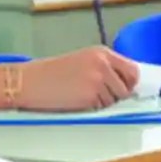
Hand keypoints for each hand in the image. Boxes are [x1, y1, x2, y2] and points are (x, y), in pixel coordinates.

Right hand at [16, 47, 139, 111]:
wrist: (27, 82)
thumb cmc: (48, 73)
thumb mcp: (80, 61)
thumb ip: (103, 68)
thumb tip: (124, 84)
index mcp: (101, 53)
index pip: (132, 70)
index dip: (127, 82)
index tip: (120, 88)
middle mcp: (103, 64)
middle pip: (126, 88)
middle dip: (116, 95)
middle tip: (96, 94)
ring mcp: (98, 80)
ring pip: (115, 101)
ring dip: (102, 103)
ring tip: (80, 95)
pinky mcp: (91, 96)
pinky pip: (102, 108)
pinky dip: (92, 108)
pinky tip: (76, 101)